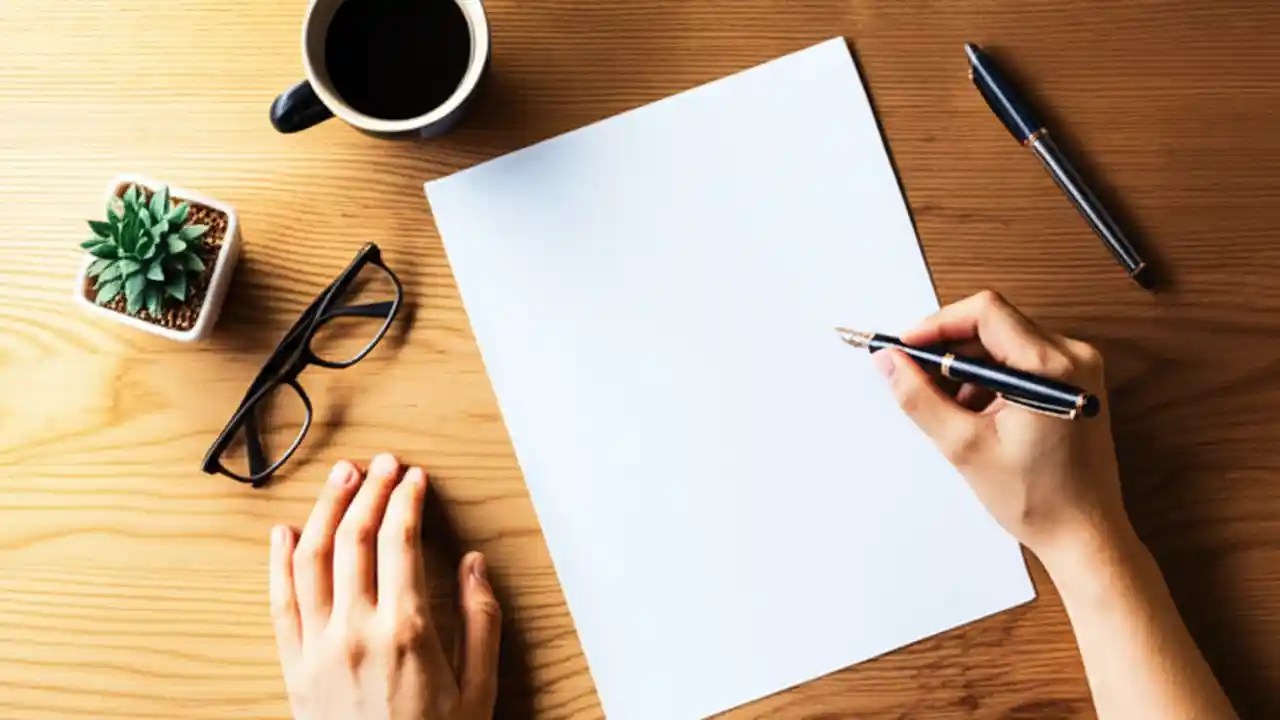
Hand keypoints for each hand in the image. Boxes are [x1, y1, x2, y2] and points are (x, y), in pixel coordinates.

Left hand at [269, 454, 501, 719]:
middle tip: (380, 465)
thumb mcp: (479, 688)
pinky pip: (279, 602)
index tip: (413, 479)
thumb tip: (472, 565)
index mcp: (407, 630)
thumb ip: (480, 620)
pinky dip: (279, 562)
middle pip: (356, 538)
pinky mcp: (294, 666)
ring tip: (339, 480)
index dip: (406, 500)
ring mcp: (319, 647)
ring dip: (326, 511)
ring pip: (313, 558)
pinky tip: (285, 533)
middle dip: (369, 491)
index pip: (400, 541)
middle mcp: (356, 630)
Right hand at [875, 291, 1130, 560]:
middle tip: (915, 380)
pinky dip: (989, 381)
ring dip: (967, 369)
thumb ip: (920, 398)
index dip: (937, 324)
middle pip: (993, 325)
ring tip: (951, 412)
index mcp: (1051, 367)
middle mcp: (1072, 357)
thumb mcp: (964, 447)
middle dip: (948, 352)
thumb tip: (889, 362)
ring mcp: (1077, 370)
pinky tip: (976, 416)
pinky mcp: (1074, 384)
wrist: (1085, 535)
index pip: (985, 312)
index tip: (905, 348)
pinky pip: (1020, 362)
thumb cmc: (1039, 499)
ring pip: (1003, 344)